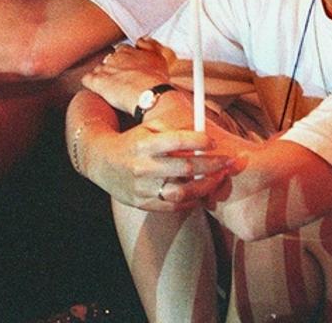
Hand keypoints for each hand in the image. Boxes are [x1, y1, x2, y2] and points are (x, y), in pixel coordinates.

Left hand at [81, 40, 173, 114]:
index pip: (121, 50)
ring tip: (111, 87)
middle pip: (108, 59)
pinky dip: (90, 83)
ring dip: (102, 76)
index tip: (128, 67)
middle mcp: (114, 57)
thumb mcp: (159, 58)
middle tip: (121, 78)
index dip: (124, 59)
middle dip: (112, 67)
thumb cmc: (156, 79)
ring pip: (98, 69)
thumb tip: (141, 40)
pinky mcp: (96, 82)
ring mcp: (104, 69)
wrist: (149, 94)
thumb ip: (149, 46)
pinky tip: (97, 90)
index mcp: (128, 51)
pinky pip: (86, 79)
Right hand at [82, 117, 231, 212]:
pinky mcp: (143, 203)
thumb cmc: (134, 141)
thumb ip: (173, 129)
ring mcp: (143, 188)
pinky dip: (192, 200)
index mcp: (144, 144)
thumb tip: (203, 127)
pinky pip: (173, 205)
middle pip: (184, 168)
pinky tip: (203, 192)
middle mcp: (143, 167)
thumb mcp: (148, 129)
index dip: (197, 141)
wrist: (102, 163)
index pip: (175, 141)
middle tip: (229, 160)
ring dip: (206, 185)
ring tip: (220, 177)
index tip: (213, 141)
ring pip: (182, 191)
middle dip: (211, 165)